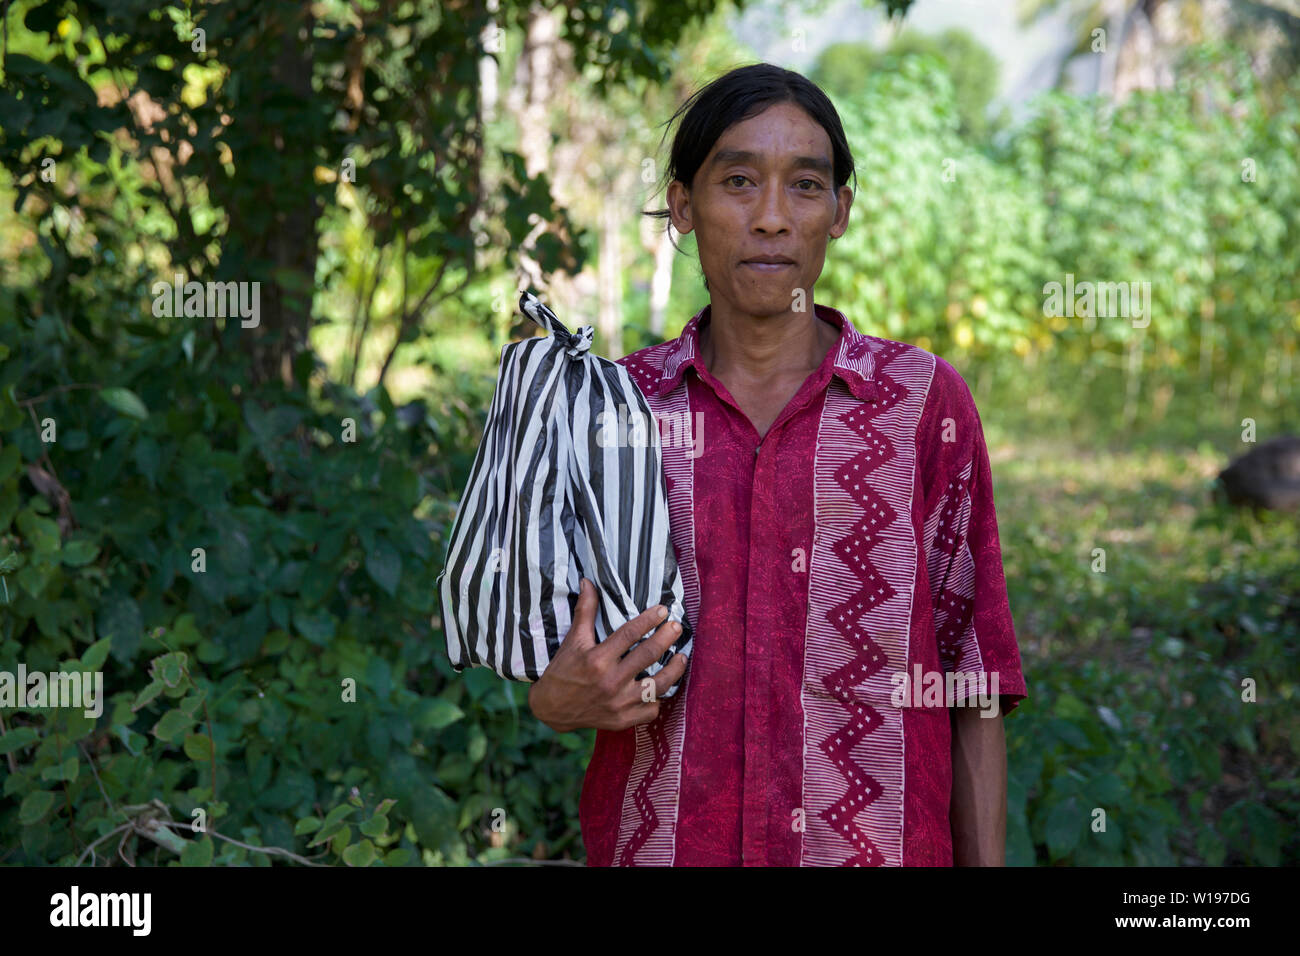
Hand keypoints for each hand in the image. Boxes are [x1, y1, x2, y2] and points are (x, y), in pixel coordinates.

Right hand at [527, 577, 688, 731]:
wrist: (552, 709)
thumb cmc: (564, 670)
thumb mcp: (573, 640)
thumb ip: (584, 611)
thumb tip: (588, 582)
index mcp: (597, 659)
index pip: (629, 634)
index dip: (648, 620)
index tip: (663, 610)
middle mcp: (610, 682)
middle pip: (647, 656)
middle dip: (666, 638)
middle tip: (677, 627)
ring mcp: (618, 703)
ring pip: (657, 685)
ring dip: (674, 670)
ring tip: (682, 657)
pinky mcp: (622, 720)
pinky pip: (651, 710)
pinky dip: (660, 699)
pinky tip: (664, 687)